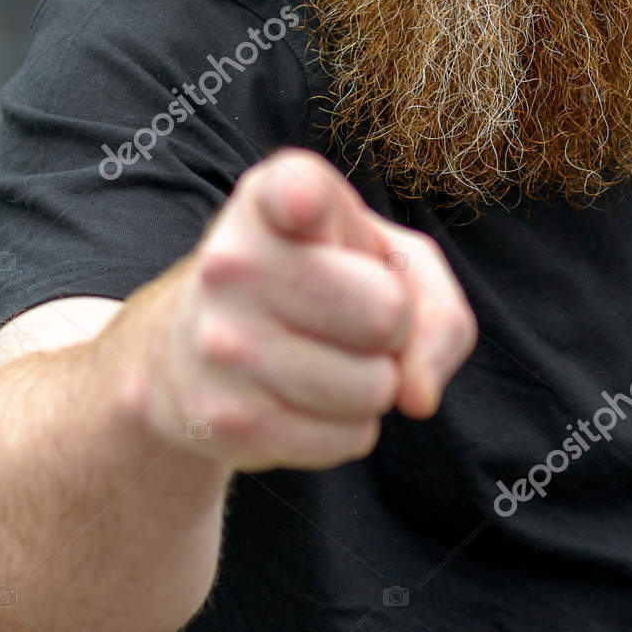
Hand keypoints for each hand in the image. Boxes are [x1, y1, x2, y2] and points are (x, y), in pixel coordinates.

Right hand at [129, 147, 477, 471]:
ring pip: (374, 388)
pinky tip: (305, 397)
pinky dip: (348, 427)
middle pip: (385, 312)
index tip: (301, 206)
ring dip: (372, 382)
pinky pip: (349, 439)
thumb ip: (437, 310)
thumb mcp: (389, 260)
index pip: (296, 193)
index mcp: (270, 200)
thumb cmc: (319, 285)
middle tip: (352, 314)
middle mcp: (233, 264)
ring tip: (327, 354)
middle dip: (392, 325)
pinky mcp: (226, 422)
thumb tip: (417, 397)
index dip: (305, 201)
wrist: (193, 352)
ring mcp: (222, 346)